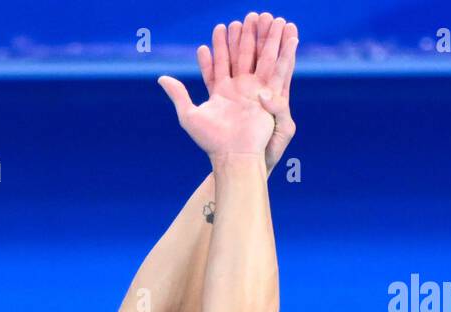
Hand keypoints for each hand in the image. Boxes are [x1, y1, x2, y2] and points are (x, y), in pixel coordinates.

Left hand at [158, 13, 298, 168]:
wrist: (233, 156)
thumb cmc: (211, 142)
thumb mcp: (189, 116)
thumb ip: (178, 94)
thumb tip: (161, 77)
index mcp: (221, 92)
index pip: (219, 63)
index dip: (219, 46)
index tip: (218, 28)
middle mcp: (240, 90)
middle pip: (242, 56)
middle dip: (243, 36)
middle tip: (245, 16)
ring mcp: (255, 91)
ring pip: (261, 59)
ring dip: (263, 39)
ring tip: (265, 18)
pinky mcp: (270, 96)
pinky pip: (277, 70)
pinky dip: (283, 53)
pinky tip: (288, 36)